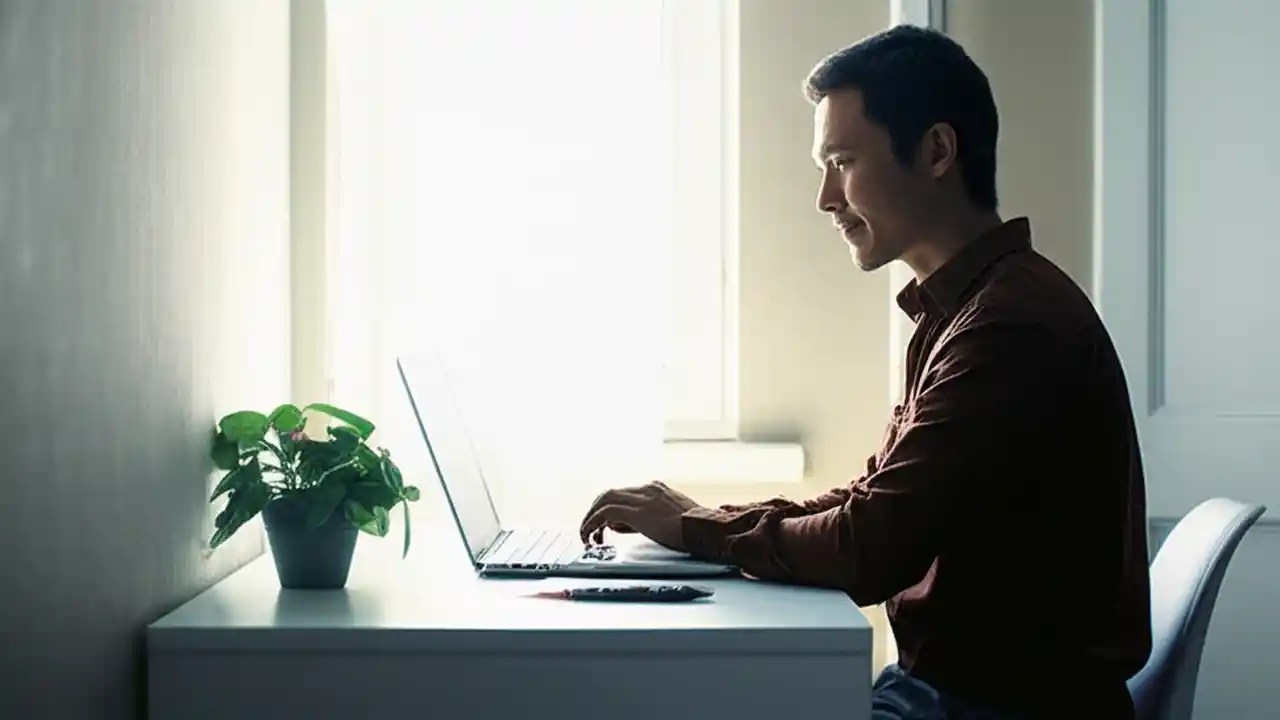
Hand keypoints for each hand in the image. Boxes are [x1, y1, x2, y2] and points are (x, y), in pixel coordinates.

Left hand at [578, 481, 699, 551]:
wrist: (706, 529)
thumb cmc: (696, 530)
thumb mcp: (675, 518)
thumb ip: (654, 518)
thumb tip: (634, 526)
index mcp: (657, 489)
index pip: (625, 494)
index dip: (612, 510)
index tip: (609, 526)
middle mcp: (647, 489)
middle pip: (610, 493)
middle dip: (596, 511)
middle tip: (591, 530)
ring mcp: (641, 499)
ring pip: (603, 500)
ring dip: (591, 518)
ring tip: (587, 536)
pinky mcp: (636, 512)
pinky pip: (604, 513)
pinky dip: (592, 524)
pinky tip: (591, 537)